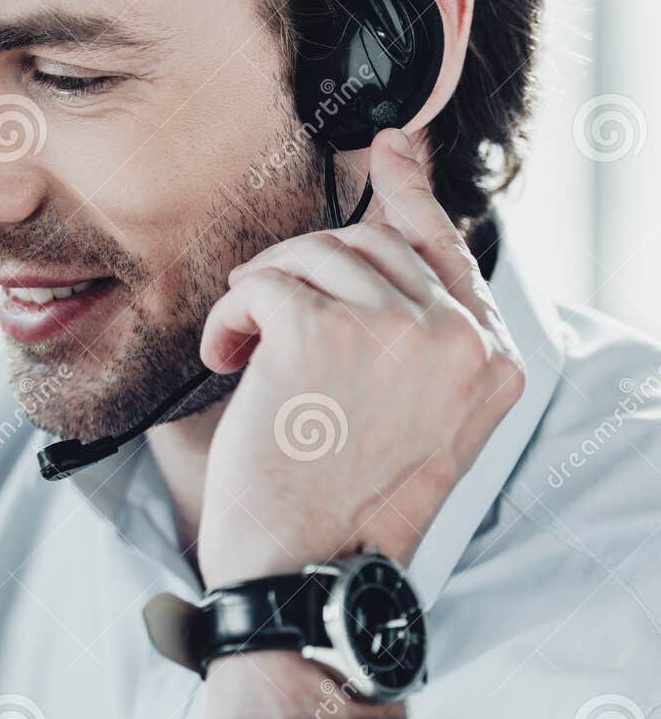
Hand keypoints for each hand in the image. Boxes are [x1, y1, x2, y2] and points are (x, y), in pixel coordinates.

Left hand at [195, 128, 525, 590]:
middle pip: (363, 243)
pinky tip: (229, 361)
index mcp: (489, 360)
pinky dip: (229, 320)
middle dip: (301, 273)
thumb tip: (391, 238)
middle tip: (267, 331)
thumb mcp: (413, 422)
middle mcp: (456, 337)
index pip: (446, 247)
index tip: (386, 147)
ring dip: (260, 297)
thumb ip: (416, 337)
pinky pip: (259, 284)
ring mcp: (395, 330)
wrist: (306, 572)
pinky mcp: (323, 333)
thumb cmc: (341, 505)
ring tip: (247, 357)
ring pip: (307, 254)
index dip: (408, 190)